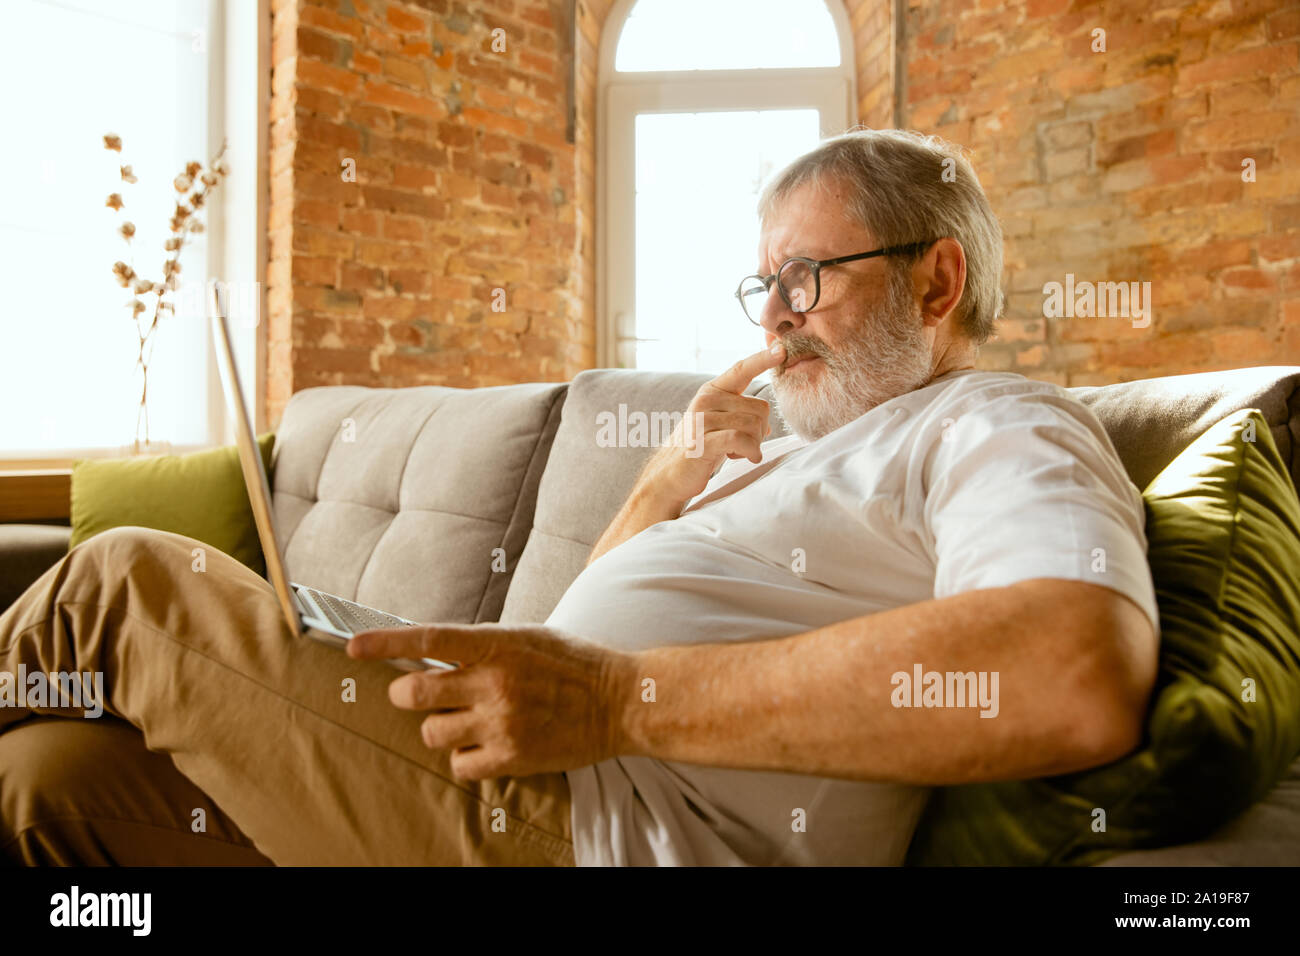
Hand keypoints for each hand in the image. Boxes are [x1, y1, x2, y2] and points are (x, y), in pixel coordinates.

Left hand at [346, 623, 636, 778]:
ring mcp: (501, 722)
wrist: (620, 701)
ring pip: (431, 732)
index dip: (385, 643)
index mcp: (498, 644)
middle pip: (415, 692)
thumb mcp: (526, 637)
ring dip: (440, 727)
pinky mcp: (511, 756)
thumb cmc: (572, 664)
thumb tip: (433, 653)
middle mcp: (494, 682)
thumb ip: (481, 646)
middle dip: (407, 694)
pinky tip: (484, 744)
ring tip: (469, 720)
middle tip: (418, 693)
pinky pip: (459, 764)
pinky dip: (464, 757)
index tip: (354, 647)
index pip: (429, 640)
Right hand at [639, 342, 784, 504]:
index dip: (763, 359)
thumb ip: (741, 415)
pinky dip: (749, 452)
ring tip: (736, 452)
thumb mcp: (719, 424)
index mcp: (712, 391)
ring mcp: (702, 420)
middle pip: (760, 408)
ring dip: (753, 445)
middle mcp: (706, 400)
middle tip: (744, 444)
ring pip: (753, 426)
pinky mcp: (703, 441)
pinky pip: (741, 440)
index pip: (741, 369)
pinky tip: (741, 457)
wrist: (669, 474)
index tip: (781, 348)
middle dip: (760, 431)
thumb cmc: (699, 448)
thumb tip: (766, 422)